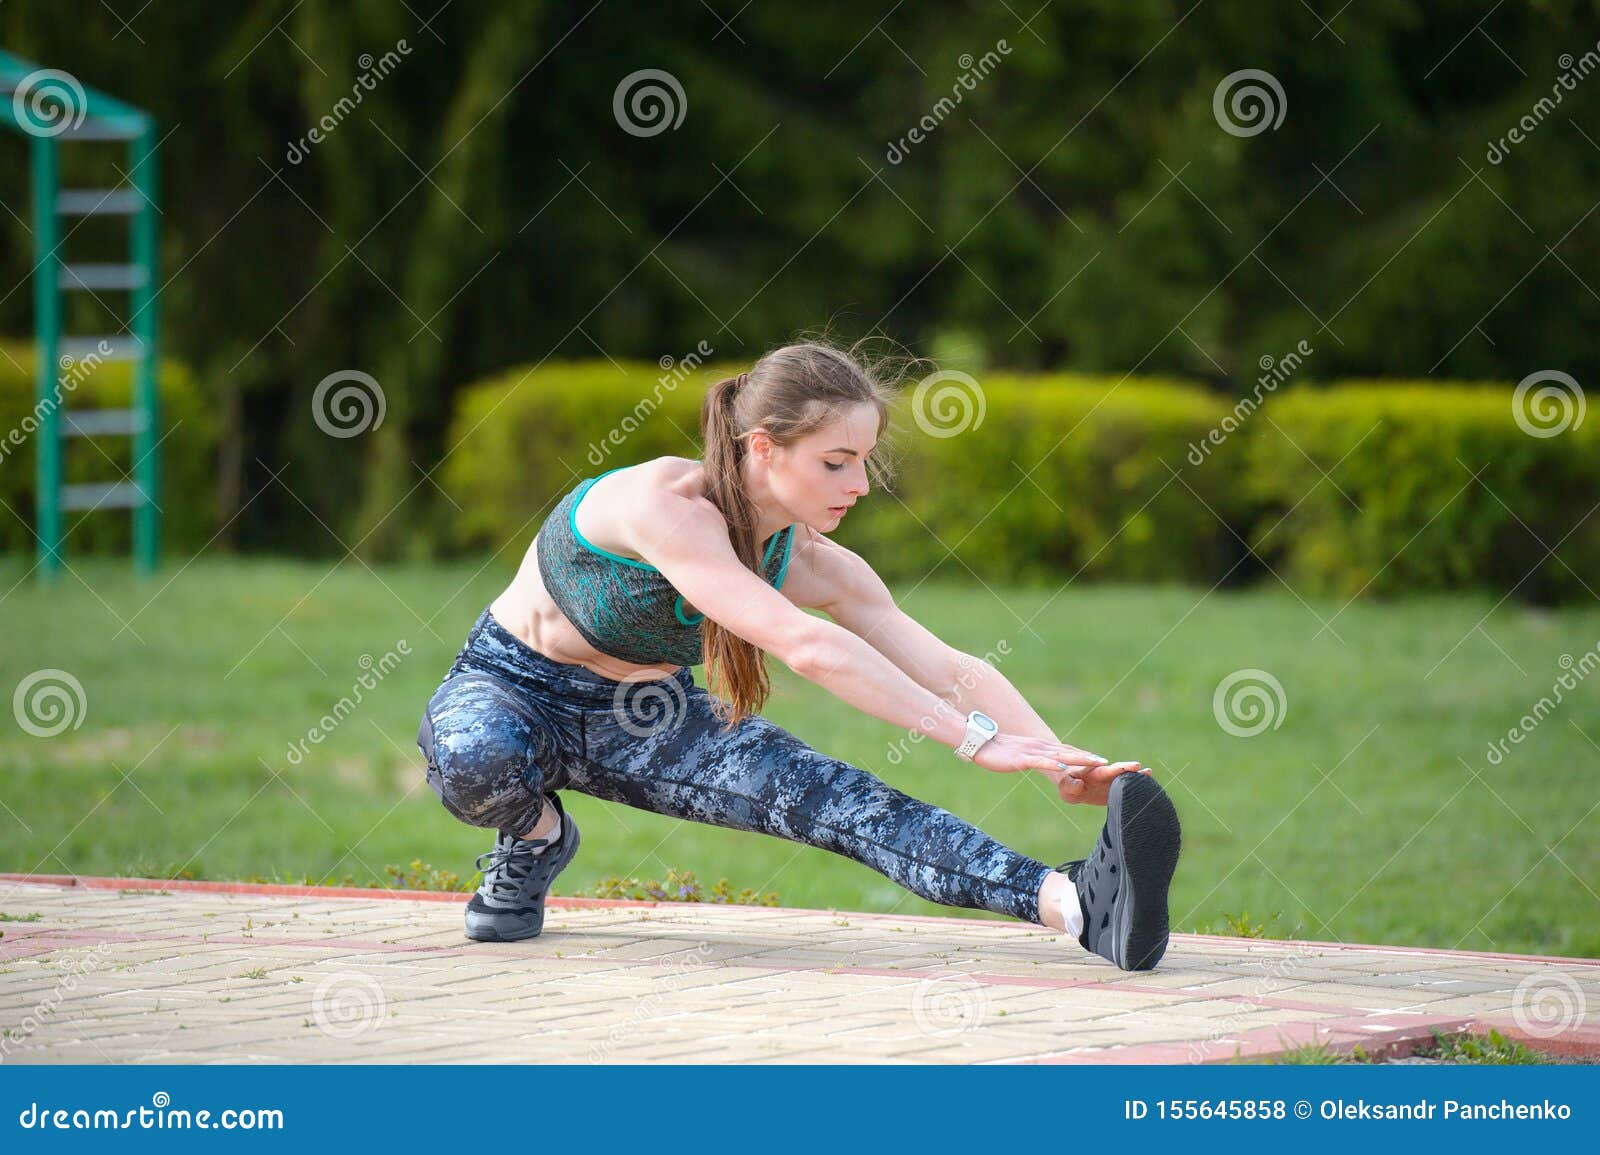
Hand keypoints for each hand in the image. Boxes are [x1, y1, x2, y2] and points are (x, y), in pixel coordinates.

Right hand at [971, 734, 1107, 777]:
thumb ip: (1030, 758)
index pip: (1065, 751)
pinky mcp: (1020, 759)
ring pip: (1059, 755)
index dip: (1083, 756)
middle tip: (1106, 763)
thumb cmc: (995, 750)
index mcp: (1039, 746)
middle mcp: (1039, 746)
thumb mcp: (1017, 755)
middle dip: (1087, 758)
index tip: (1099, 761)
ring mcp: (1030, 752)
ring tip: (1095, 763)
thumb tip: (1038, 763)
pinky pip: (1039, 761)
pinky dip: (1052, 763)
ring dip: (1078, 759)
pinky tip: (1063, 767)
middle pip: (1068, 752)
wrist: (977, 742)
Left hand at [1047, 759, 1150, 806]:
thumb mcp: (1065, 788)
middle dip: (1126, 768)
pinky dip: (1137, 784)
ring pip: (1125, 776)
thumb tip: (1080, 785)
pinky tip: (1149, 783)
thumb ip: (1070, 786)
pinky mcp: (1115, 788)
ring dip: (1136, 775)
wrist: (1072, 786)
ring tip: (1148, 772)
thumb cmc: (1066, 786)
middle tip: (1137, 766)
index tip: (1120, 767)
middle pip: (1117, 770)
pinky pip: (1128, 786)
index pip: (1101, 770)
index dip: (1110, 769)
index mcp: (1091, 772)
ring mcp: (1111, 780)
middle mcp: (1104, 774)